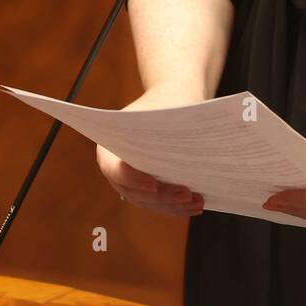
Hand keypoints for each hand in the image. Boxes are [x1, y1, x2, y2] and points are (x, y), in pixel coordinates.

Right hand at [96, 84, 204, 217]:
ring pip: (149, 201)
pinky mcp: (148, 190)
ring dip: (173, 205)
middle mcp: (116, 167)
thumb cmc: (168, 102)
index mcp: (109, 145)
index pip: (114, 168)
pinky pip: (159, 203)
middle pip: (134, 191)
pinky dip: (177, 206)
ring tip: (196, 201)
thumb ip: (167, 130)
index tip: (154, 184)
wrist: (173, 99)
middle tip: (185, 193)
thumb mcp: (167, 109)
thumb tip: (182, 154)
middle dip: (162, 196)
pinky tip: (196, 205)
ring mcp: (131, 182)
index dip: (133, 179)